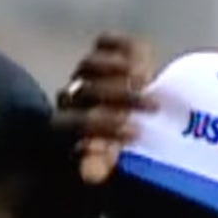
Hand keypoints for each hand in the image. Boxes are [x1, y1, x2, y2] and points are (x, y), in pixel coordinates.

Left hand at [54, 33, 156, 183]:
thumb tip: (90, 176)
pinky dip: (122, 45)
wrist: (127, 118)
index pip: (75, 122)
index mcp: (65, 124)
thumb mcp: (109, 155)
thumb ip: (99, 161)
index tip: (136, 133)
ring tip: (146, 78)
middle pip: (86, 91)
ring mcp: (82, 71)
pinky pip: (105, 41)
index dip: (103, 126)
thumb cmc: (115, 142)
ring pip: (89, 63)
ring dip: (119, 69)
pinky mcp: (100, 49)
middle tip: (153, 107)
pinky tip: (145, 56)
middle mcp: (69, 95)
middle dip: (121, 99)